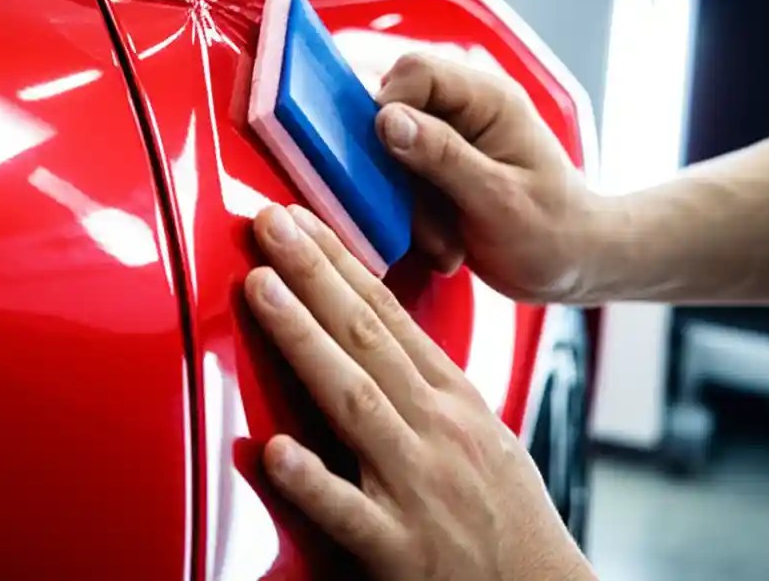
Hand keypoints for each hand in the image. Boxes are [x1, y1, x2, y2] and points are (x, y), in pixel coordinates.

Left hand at [245, 204, 594, 580]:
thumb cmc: (506, 515)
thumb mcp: (479, 431)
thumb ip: (425, 385)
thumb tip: (374, 333)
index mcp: (454, 399)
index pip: (388, 315)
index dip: (341, 263)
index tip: (304, 221)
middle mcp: (437, 431)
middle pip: (366, 338)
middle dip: (315, 275)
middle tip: (271, 226)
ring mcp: (417, 487)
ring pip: (354, 401)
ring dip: (304, 341)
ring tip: (262, 291)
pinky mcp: (399, 550)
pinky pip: (348, 512)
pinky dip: (314, 480)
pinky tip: (275, 450)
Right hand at [375, 54, 610, 302]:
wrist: (573, 265)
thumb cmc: (551, 233)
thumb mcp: (497, 198)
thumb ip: (442, 156)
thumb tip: (386, 120)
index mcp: (489, 100)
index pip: (415, 72)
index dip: (389, 109)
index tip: (390, 165)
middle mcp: (467, 112)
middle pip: (393, 113)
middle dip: (395, 172)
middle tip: (425, 219)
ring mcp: (450, 144)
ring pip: (391, 159)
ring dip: (408, 208)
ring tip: (447, 242)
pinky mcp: (439, 175)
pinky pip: (401, 187)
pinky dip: (415, 221)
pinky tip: (448, 244)